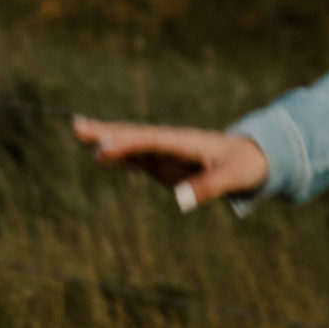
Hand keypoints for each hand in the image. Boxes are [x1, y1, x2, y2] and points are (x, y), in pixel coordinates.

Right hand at [71, 117, 268, 210]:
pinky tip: (98, 153)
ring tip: (78, 130)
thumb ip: (208, 187)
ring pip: (130, 143)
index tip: (105, 146)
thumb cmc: (244, 164)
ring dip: (106, 138)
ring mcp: (164, 151)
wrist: (250, 157)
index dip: (129, 143)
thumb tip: (181, 200)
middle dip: (108, 132)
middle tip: (78, 126)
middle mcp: (170, 142)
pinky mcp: (163, 161)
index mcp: (186, 142)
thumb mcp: (233, 177)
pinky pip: (135, 155)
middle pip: (134, 135)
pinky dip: (117, 153)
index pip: (152, 141)